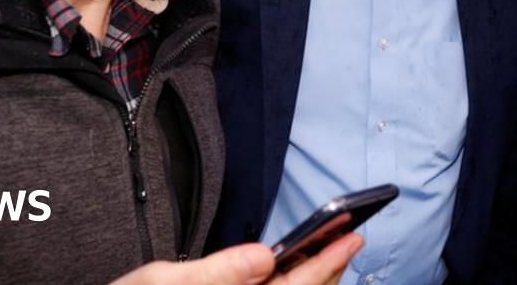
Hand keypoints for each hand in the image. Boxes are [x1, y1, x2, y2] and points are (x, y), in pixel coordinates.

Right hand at [109, 234, 362, 284]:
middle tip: (353, 236)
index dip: (328, 262)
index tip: (354, 236)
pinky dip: (293, 284)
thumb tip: (264, 256)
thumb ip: (218, 273)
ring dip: (316, 280)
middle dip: (331, 270)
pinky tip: (291, 269)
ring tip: (330, 250)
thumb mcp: (162, 283)